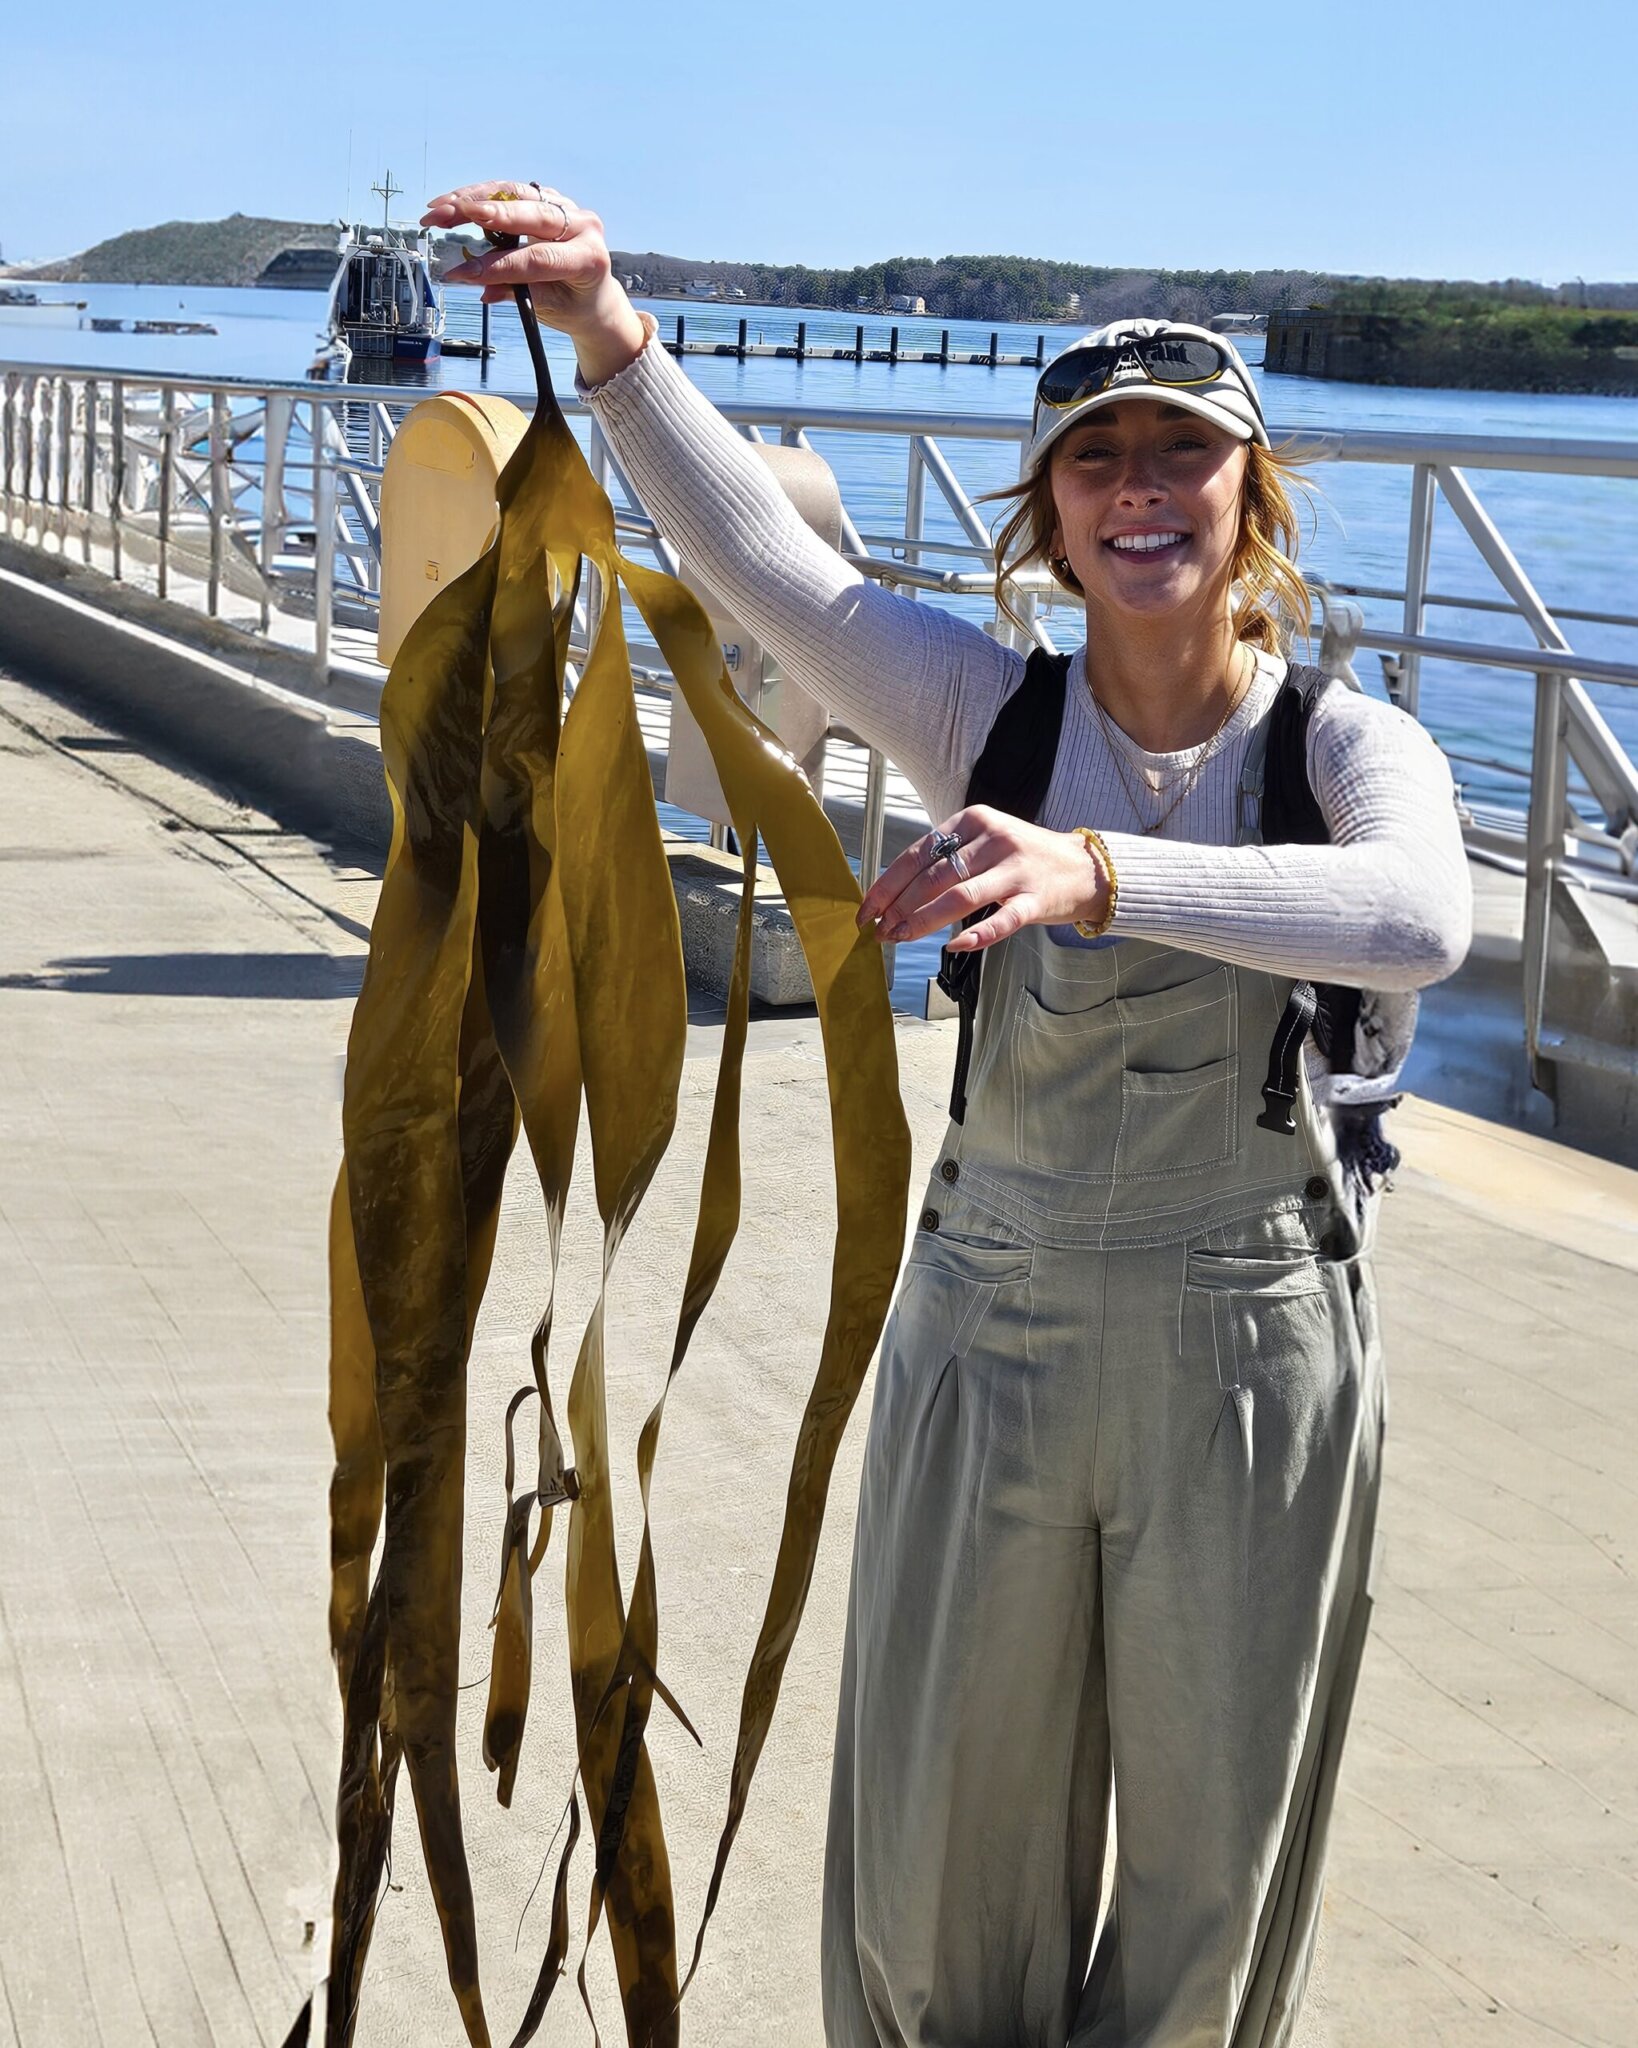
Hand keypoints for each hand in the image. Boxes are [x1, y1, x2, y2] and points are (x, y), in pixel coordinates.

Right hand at [421, 179, 647, 381]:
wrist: (593, 294)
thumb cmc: (574, 304)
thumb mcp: (551, 308)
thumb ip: (518, 294)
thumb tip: (481, 288)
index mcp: (588, 257)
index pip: (538, 259)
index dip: (498, 266)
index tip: (464, 273)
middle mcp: (581, 225)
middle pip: (529, 213)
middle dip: (485, 214)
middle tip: (447, 215)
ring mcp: (565, 207)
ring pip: (516, 193)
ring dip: (474, 198)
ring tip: (439, 209)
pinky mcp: (547, 199)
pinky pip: (511, 190)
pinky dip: (480, 195)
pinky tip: (454, 202)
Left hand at [856, 808, 1111, 953]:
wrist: (1083, 867)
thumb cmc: (1023, 856)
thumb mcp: (984, 840)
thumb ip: (946, 857)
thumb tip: (895, 891)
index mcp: (973, 820)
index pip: (919, 854)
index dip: (888, 884)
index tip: (867, 908)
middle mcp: (994, 840)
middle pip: (934, 877)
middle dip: (900, 907)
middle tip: (880, 930)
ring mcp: (1016, 870)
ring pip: (960, 897)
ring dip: (923, 921)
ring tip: (900, 937)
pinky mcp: (1036, 899)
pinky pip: (1001, 921)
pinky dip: (975, 936)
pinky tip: (953, 946)